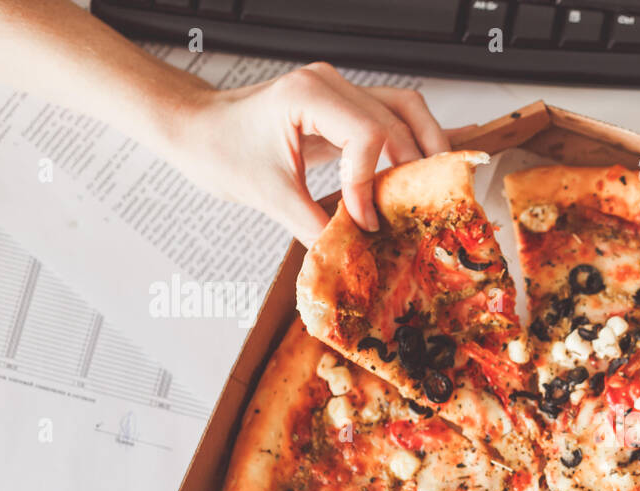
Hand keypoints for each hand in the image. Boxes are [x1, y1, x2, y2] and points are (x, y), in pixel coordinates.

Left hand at [167, 63, 455, 244]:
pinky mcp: (343, 107)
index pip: (367, 133)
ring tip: (434, 186)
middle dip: (415, 165)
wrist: (196, 130)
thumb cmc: (219, 150)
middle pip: (401, 116)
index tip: (364, 220)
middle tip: (419, 209)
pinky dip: (416, 139)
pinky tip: (443, 154)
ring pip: (406, 107)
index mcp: (308, 95)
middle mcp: (329, 85)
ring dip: (427, 145)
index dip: (371, 182)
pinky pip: (392, 116)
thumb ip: (313, 227)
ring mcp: (339, 92)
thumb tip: (354, 258)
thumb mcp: (267, 195)